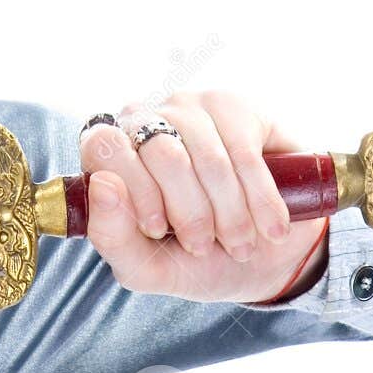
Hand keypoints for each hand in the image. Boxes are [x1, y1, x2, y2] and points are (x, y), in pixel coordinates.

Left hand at [80, 90, 327, 303]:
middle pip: (163, 154)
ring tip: (240, 243)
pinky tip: (269, 226)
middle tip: (205, 247)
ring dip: (230, 215)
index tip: (159, 230)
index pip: (104, 146)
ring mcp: (188, 107)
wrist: (266, 259)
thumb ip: (111, 235)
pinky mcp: (233, 106)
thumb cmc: (195, 259)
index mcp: (109, 154)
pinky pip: (245, 153)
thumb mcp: (147, 266)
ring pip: (208, 158)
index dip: (136, 190)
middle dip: (192, 215)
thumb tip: (103, 184)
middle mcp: (143, 119)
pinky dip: (260, 201)